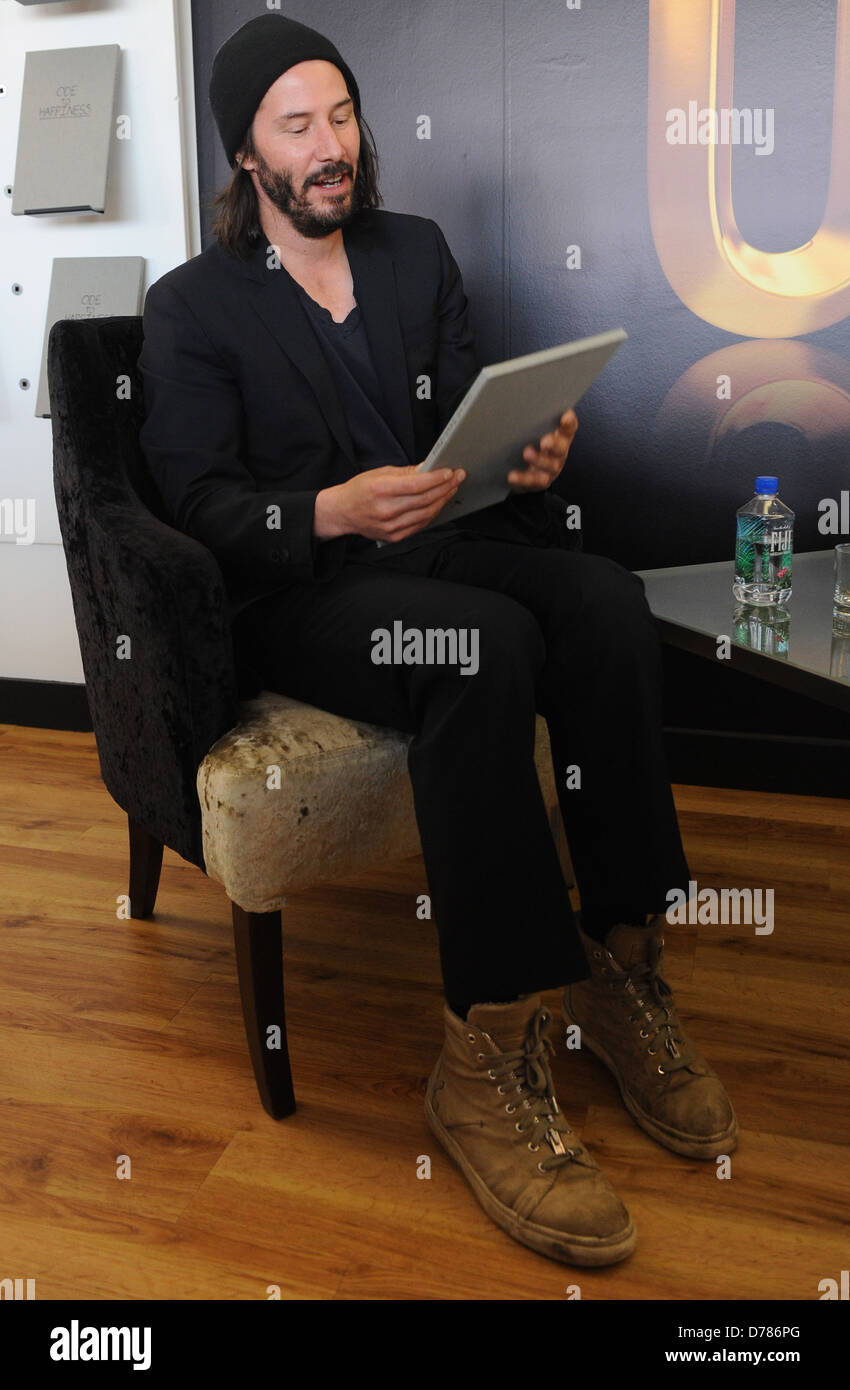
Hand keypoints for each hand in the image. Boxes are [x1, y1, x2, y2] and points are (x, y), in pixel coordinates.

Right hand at [314, 464, 465, 541]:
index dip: (437, 478)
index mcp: (380, 490)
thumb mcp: (379, 473)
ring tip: (451, 488)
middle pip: (425, 499)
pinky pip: (420, 524)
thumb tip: (428, 468)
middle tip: (457, 477)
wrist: (343, 513)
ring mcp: (391, 527)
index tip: (450, 471)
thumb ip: (406, 472)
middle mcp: (386, 510)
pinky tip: (439, 502)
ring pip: (426, 513)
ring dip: (443, 500)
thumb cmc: (360, 490)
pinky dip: (432, 512)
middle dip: (445, 487)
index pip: (416, 485)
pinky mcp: (395, 537)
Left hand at [508, 409, 577, 492]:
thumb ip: (531, 416)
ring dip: (539, 460)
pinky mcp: (538, 482)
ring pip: (550, 466)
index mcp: (559, 436)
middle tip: (545, 441)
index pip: (569, 427)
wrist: (519, 467)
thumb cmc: (527, 441)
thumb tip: (516, 397)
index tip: (565, 417)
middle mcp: (558, 452)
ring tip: (527, 453)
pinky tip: (512, 475)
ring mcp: (550, 469)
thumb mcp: (531, 428)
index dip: (569, 422)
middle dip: (554, 444)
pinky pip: (533, 482)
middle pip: (561, 448)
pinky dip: (523, 478)